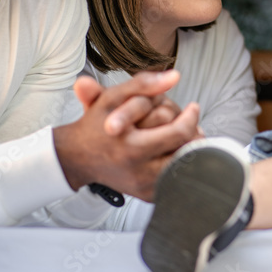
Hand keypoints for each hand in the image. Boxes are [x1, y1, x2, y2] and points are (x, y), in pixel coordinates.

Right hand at [53, 71, 199, 200]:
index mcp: (132, 148)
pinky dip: (181, 164)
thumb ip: (143, 84)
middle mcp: (139, 172)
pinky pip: (176, 181)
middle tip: (192, 120)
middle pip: (187, 153)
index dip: (191, 117)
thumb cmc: (95, 125)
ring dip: (192, 149)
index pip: (179, 133)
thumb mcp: (112, 98)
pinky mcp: (147, 196)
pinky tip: (177, 149)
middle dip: (194, 133)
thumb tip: (176, 75)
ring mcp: (144, 187)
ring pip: (185, 169)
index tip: (193, 107)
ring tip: (190, 133)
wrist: (77, 158)